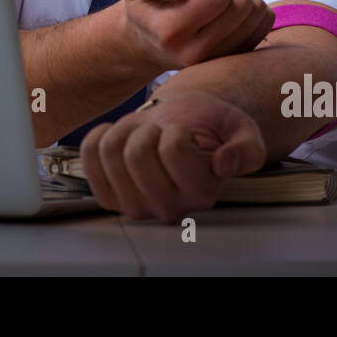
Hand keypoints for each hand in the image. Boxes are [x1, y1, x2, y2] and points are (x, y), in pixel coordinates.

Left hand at [81, 89, 266, 222]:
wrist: (184, 127)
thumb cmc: (211, 128)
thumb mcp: (242, 129)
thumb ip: (247, 148)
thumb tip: (225, 164)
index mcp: (202, 194)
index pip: (172, 149)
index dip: (177, 129)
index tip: (186, 134)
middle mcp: (168, 209)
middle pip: (136, 153)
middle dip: (148, 128)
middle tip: (162, 132)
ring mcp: (135, 206)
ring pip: (110, 151)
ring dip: (126, 129)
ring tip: (146, 135)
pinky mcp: (109, 196)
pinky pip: (89, 154)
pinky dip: (102, 133)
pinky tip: (124, 136)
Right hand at [119, 0, 274, 71]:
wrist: (150, 42)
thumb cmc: (146, 7)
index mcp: (170, 34)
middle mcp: (197, 54)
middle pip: (240, 4)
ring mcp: (220, 60)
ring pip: (256, 11)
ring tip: (212, 0)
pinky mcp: (238, 58)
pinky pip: (265, 20)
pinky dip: (251, 6)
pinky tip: (226, 11)